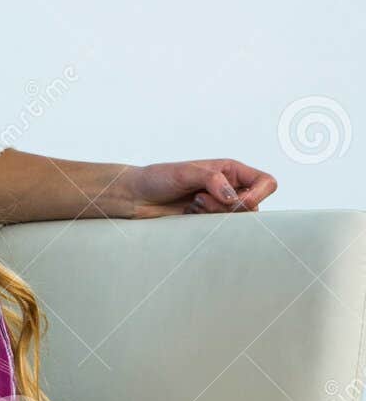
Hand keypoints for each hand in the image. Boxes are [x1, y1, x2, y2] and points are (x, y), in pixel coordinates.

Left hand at [124, 159, 277, 218]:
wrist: (136, 196)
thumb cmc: (158, 178)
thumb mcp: (185, 172)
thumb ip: (212, 180)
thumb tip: (233, 198)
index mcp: (230, 171)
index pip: (266, 183)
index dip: (260, 194)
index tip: (238, 201)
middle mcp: (229, 188)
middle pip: (253, 206)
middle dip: (229, 207)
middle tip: (200, 199)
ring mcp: (219, 206)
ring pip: (236, 220)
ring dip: (215, 214)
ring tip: (193, 204)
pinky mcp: (207, 221)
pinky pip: (220, 229)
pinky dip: (206, 222)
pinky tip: (188, 213)